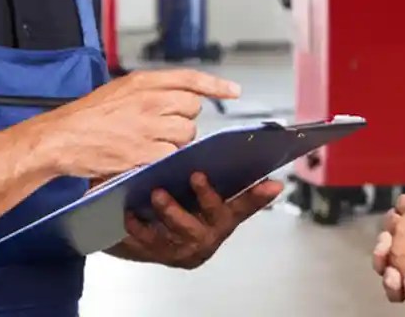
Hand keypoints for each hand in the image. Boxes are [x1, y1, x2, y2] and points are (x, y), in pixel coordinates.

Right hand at [29, 70, 239, 179]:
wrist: (61, 138)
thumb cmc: (85, 116)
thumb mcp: (118, 90)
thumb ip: (148, 90)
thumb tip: (176, 96)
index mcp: (143, 81)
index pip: (189, 78)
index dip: (215, 84)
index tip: (233, 90)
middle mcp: (150, 100)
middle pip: (192, 108)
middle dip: (183, 118)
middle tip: (163, 126)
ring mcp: (149, 126)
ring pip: (186, 133)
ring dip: (176, 141)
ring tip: (152, 143)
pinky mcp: (145, 152)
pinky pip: (171, 154)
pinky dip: (164, 158)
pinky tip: (147, 157)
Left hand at [109, 172, 282, 268]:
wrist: (136, 237)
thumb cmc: (174, 206)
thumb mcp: (196, 193)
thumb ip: (212, 176)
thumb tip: (230, 150)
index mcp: (222, 219)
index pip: (245, 206)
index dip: (259, 196)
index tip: (273, 184)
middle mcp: (207, 237)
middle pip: (214, 219)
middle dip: (207, 197)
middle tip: (197, 175)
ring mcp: (182, 249)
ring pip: (180, 232)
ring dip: (171, 211)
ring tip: (157, 192)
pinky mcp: (155, 254)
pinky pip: (147, 242)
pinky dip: (139, 226)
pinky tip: (130, 212)